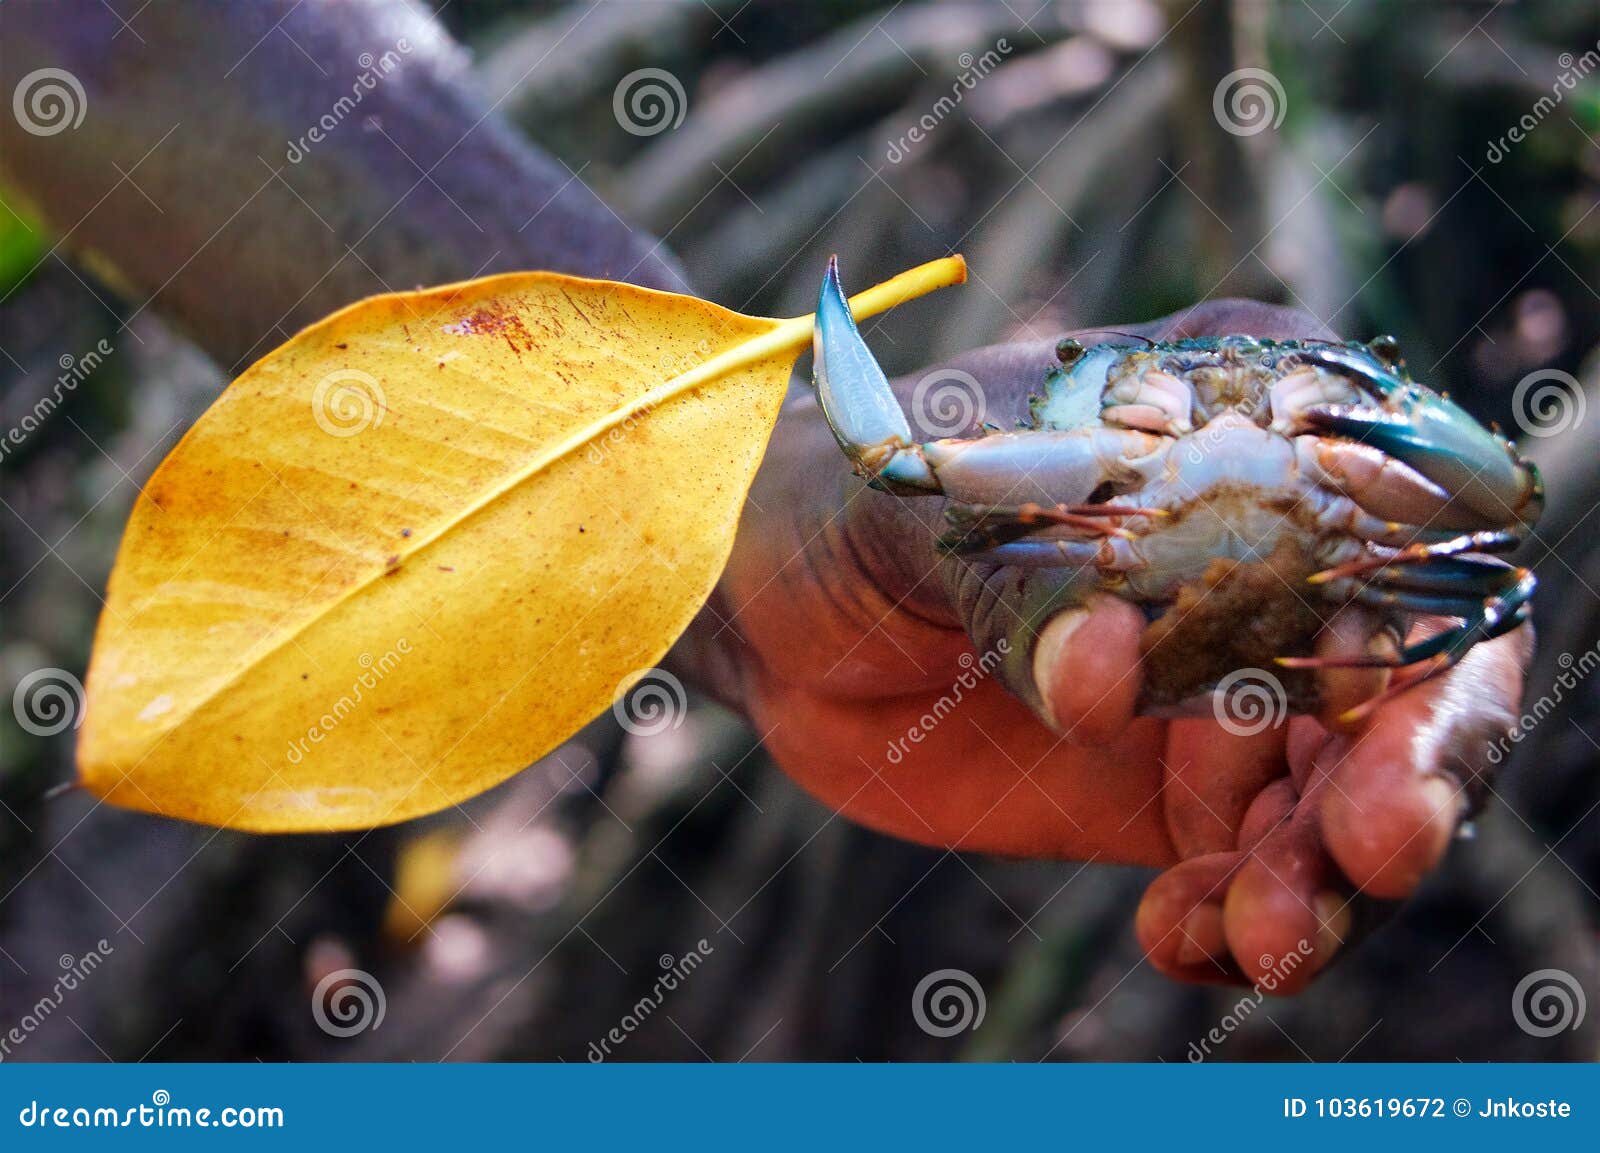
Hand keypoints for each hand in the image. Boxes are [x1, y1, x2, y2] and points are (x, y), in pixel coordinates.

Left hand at [681, 299, 1529, 989]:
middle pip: (1401, 670)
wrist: (762, 592)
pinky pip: (1247, 867)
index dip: (1415, 618)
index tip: (1363, 705)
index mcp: (1241, 428)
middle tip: (1367, 855)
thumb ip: (1019, 577)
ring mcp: (1228, 680)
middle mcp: (1264, 560)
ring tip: (1261, 937)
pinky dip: (1238, 917)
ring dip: (1324, 873)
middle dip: (1407, 768)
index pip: (1392, 520)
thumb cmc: (842, 493)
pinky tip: (1184, 940)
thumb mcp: (917, 500)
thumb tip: (1110, 677)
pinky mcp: (1173, 783)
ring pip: (1337, 791)